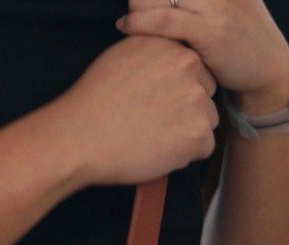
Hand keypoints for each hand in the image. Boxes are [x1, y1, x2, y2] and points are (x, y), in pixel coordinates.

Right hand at [49, 35, 219, 185]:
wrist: (81, 135)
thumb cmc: (95, 101)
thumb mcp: (123, 56)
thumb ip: (154, 54)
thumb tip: (167, 65)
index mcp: (171, 45)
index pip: (194, 70)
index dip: (176, 90)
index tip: (157, 102)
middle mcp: (189, 66)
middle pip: (204, 94)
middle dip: (187, 110)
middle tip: (154, 122)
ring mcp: (195, 99)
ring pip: (207, 120)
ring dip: (188, 132)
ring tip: (154, 136)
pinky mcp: (197, 132)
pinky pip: (205, 147)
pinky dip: (186, 155)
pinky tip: (159, 149)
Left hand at [116, 0, 288, 112]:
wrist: (270, 70)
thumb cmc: (241, 39)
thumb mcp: (228, 3)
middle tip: (127, 1)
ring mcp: (216, 6)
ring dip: (137, 1)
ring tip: (124, 10)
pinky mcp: (210, 31)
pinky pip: (165, 20)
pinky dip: (140, 20)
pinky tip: (125, 25)